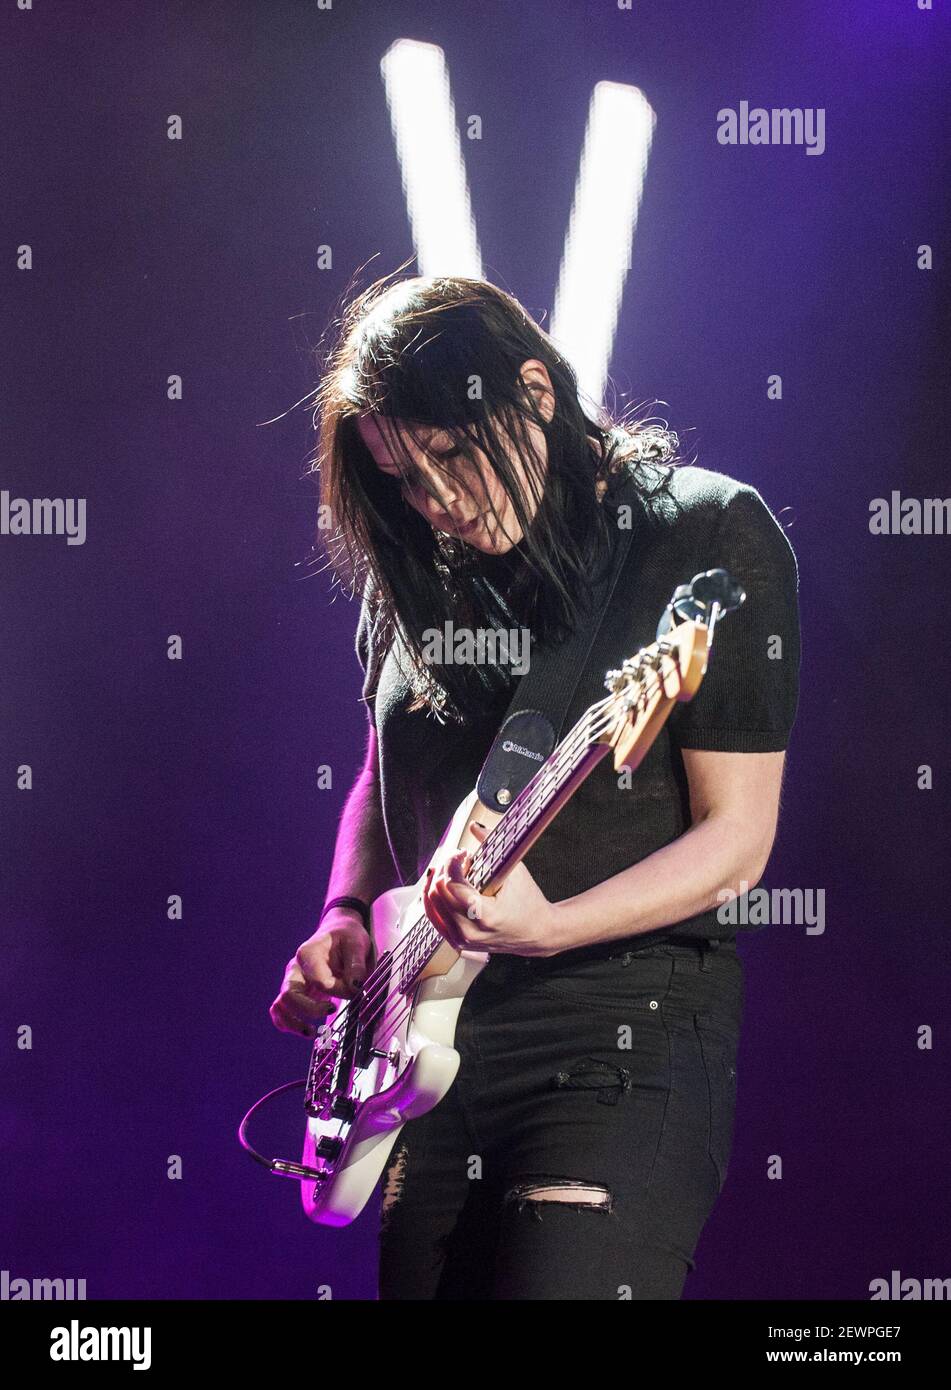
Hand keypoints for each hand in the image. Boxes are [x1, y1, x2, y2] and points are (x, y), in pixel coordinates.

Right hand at [269, 911, 374, 1036]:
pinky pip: (280, 1010)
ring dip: (294, 1022)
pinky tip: (305, 1030)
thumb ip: (356, 965)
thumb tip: (355, 987)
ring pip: (281, 1005)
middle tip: (332, 1010)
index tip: (355, 990)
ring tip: (313, 1033)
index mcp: (309, 952)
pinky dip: (287, 1023)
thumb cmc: (346, 938)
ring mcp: (291, 980)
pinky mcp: (293, 992)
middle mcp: (295, 968)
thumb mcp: (356, 943)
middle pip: (290, 994)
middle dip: (310, 1010)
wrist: (337, 932)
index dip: (338, 990)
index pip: (319, 980)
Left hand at [422, 822, 562, 957]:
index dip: (452, 862)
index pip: (450, 884)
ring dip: (438, 882)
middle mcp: (469, 932)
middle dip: (445, 869)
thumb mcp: (515, 871)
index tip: (464, 853)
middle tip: (460, 860)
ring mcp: (461, 940)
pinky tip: (446, 886)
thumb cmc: (528, 902)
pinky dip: (435, 898)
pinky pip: (434, 917)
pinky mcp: (456, 942)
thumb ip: (492, 846)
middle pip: (437, 893)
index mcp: (484, 916)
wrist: (537, 933)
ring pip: (430, 905)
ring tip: (455, 872)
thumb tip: (474, 826)